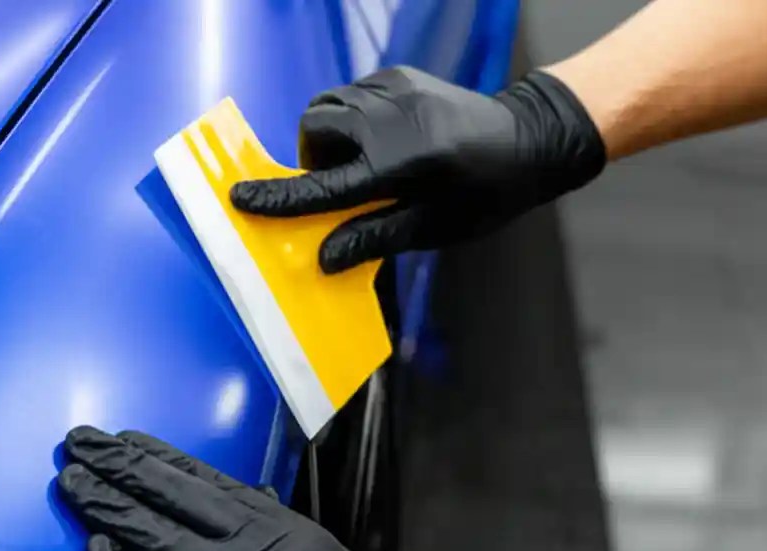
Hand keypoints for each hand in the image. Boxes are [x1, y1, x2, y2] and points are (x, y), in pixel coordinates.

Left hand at [57, 426, 450, 550]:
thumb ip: (279, 529)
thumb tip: (254, 494)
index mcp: (282, 526)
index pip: (205, 478)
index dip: (157, 456)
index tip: (122, 439)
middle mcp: (257, 546)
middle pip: (174, 494)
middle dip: (121, 466)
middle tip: (79, 443)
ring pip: (158, 535)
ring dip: (109, 507)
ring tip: (72, 484)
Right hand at [230, 66, 605, 271]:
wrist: (529, 139)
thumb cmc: (483, 196)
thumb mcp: (432, 228)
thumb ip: (373, 238)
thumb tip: (322, 260)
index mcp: (401, 167)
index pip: (323, 187)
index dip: (278, 197)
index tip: (238, 198)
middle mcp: (391, 121)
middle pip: (314, 128)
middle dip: (311, 157)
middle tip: (337, 184)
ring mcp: (394, 91)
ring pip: (326, 106)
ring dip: (326, 137)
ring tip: (356, 162)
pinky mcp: (399, 76)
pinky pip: (350, 94)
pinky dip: (349, 119)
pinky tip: (378, 139)